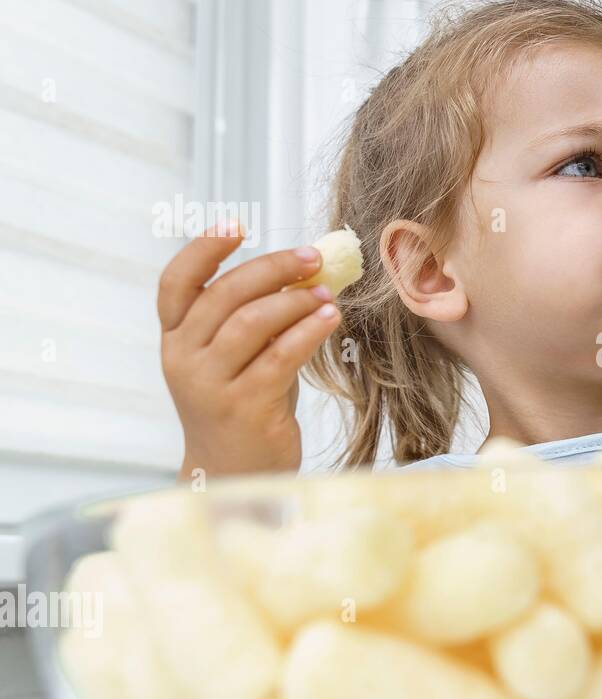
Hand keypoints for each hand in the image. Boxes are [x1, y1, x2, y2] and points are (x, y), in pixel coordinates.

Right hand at [159, 220, 339, 478]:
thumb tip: (304, 272)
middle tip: (311, 257)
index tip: (235, 225)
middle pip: (223, 295)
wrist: (234, 473)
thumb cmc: (242, 406)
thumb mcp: (236, 359)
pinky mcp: (245, 406)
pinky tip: (329, 317)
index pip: (176, 284)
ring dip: (295, 300)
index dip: (202, 250)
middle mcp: (185, 359)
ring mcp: (211, 385)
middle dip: (272, 268)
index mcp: (176, 341)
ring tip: (326, 293)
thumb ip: (254, 319)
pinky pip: (281, 356)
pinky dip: (308, 330)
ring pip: (252, 322)